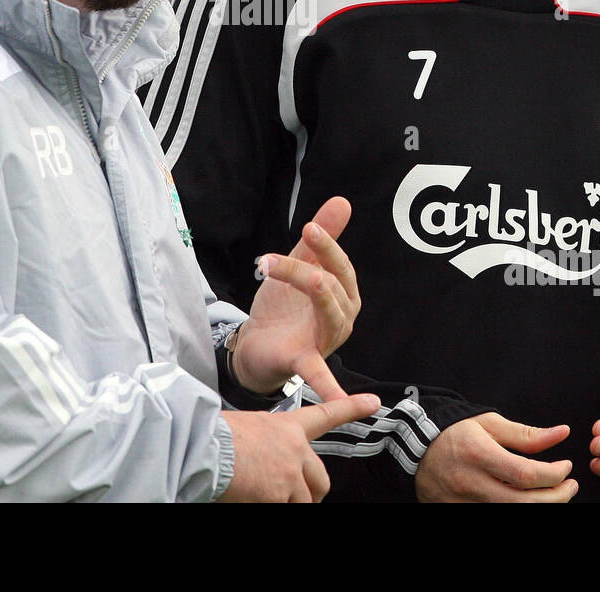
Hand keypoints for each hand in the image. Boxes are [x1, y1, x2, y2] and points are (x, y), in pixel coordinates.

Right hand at [218, 393, 380, 501]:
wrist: (204, 447)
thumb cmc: (215, 436)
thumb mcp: (247, 429)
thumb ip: (266, 444)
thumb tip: (264, 462)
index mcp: (287, 426)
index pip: (327, 413)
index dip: (352, 407)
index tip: (374, 401)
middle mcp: (295, 449)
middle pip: (321, 478)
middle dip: (314, 493)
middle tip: (302, 498)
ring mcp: (290, 474)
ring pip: (306, 501)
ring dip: (291, 503)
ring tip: (265, 496)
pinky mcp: (280, 495)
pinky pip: (284, 508)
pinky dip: (269, 505)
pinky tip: (251, 497)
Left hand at [232, 197, 359, 400]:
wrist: (256, 344)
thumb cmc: (284, 307)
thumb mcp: (300, 266)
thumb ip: (322, 237)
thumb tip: (343, 200)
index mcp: (341, 294)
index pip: (340, 266)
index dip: (328, 246)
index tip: (309, 227)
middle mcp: (340, 318)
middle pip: (332, 286)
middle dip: (310, 265)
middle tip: (293, 246)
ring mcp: (325, 342)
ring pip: (328, 315)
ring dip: (317, 292)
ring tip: (310, 276)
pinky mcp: (303, 362)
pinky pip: (319, 374)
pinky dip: (330, 387)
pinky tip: (340, 398)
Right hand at [415, 411, 577, 501]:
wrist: (416, 450)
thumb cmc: (454, 433)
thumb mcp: (488, 423)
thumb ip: (525, 434)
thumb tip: (562, 433)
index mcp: (479, 454)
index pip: (526, 474)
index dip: (554, 474)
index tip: (566, 466)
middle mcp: (472, 483)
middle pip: (525, 503)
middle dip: (557, 497)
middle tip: (569, 485)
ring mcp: (466, 503)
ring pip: (513, 514)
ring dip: (542, 507)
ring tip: (553, 495)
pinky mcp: (462, 513)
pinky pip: (496, 517)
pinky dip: (519, 511)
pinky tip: (529, 502)